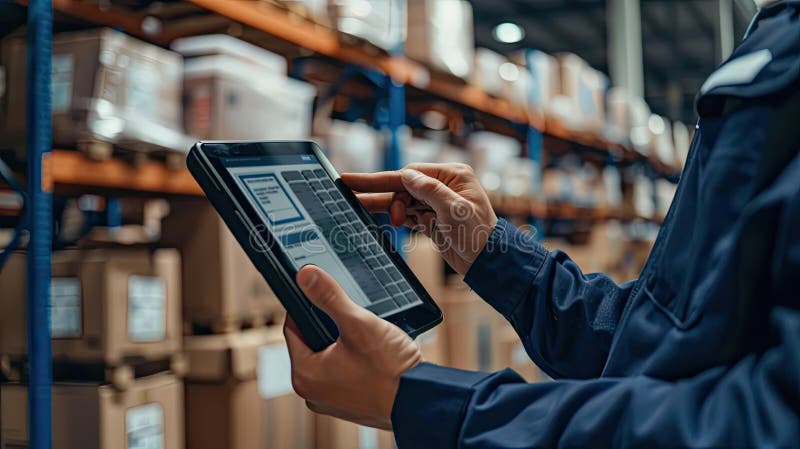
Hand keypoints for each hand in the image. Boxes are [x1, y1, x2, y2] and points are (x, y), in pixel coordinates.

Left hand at [284, 265, 422, 429]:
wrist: (421, 401)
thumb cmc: (390, 370)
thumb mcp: (358, 324)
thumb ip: (329, 297)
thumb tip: (305, 275)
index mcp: (304, 375)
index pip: (292, 329)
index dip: (307, 307)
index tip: (322, 296)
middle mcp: (313, 393)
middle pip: (312, 343)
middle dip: (330, 327)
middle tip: (351, 318)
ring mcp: (332, 401)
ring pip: (330, 358)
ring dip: (345, 343)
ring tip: (366, 336)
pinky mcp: (350, 405)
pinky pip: (344, 373)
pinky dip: (355, 361)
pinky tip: (373, 354)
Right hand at [343, 163, 497, 274]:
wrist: (487, 263)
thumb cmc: (479, 235)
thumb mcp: (454, 210)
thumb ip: (429, 191)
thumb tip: (406, 176)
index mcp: (452, 176)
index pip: (412, 174)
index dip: (390, 183)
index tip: (363, 187)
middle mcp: (444, 186)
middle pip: (402, 185)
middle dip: (378, 191)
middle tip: (347, 184)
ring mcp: (437, 202)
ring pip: (402, 200)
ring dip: (387, 207)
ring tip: (356, 206)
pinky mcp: (432, 218)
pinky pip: (408, 213)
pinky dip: (397, 217)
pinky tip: (385, 220)